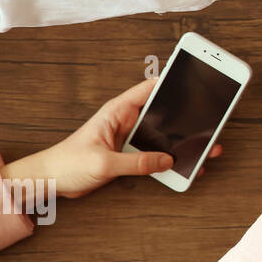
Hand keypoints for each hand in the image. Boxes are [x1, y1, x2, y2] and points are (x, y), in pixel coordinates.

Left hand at [0, 80, 221, 198]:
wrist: (50, 181)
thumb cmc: (67, 164)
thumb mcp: (103, 163)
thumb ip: (135, 162)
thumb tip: (166, 160)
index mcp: (118, 111)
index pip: (150, 89)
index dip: (172, 82)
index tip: (195, 80)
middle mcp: (127, 121)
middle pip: (164, 113)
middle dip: (188, 117)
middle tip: (211, 121)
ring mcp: (130, 137)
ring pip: (163, 135)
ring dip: (182, 142)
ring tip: (206, 147)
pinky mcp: (130, 154)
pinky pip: (156, 153)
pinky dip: (171, 159)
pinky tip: (186, 165)